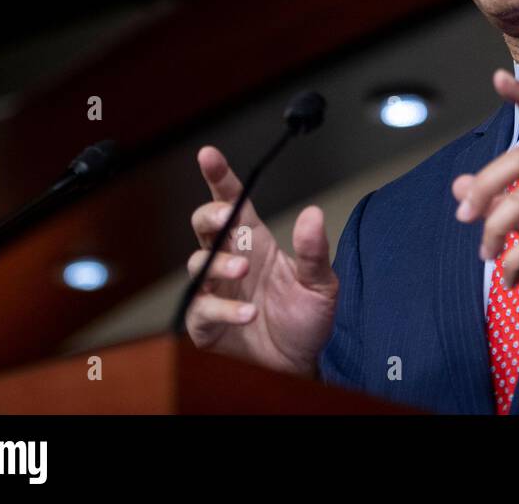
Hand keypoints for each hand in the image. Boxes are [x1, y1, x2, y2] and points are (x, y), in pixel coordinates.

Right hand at [184, 146, 338, 376]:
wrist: (300, 364)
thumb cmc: (306, 318)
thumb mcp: (320, 283)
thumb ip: (314, 251)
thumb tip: (313, 213)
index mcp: (255, 243)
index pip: (234, 203)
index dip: (219, 177)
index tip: (208, 155)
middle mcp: (230, 261)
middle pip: (205, 225)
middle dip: (210, 215)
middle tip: (227, 217)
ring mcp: (215, 291)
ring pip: (198, 264)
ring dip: (219, 264)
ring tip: (244, 270)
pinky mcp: (207, 323)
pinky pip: (203, 309)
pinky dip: (224, 310)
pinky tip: (248, 313)